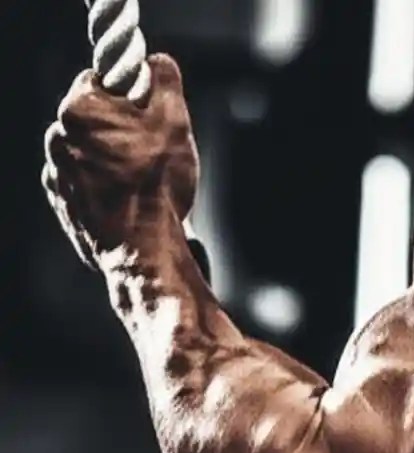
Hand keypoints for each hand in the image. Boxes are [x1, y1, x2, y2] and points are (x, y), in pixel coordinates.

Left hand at [43, 54, 198, 268]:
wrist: (142, 247)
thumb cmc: (157, 182)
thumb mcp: (174, 120)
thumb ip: (164, 80)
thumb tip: (157, 61)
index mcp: (78, 109)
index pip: (100, 78)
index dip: (130, 91)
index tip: (151, 112)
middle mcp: (56, 137)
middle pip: (93, 115)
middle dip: (121, 125)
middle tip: (154, 146)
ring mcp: (55, 172)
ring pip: (88, 149)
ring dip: (112, 155)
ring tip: (144, 178)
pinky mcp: (62, 201)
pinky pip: (83, 179)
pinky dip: (103, 183)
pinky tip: (129, 197)